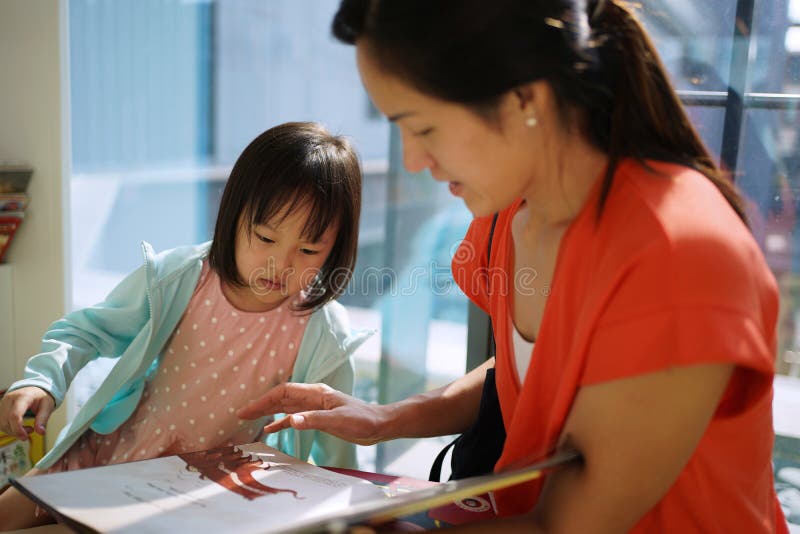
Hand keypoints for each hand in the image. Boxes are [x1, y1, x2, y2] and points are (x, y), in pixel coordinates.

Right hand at [0, 387, 54, 440]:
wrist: (33, 389)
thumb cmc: (41, 397)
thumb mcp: (47, 406)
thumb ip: (43, 419)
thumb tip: (41, 432)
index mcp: (23, 396)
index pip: (15, 415)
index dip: (18, 429)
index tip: (25, 437)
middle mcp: (10, 399)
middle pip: (6, 421)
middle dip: (17, 431)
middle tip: (30, 431)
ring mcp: (3, 404)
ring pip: (2, 424)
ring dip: (13, 431)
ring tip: (26, 428)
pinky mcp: (0, 409)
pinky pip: (1, 423)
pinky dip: (9, 429)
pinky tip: (19, 427)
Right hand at [237, 383, 389, 445]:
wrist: (378, 425)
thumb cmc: (362, 420)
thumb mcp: (338, 420)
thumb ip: (313, 420)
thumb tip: (290, 420)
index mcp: (316, 393)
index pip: (283, 392)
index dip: (264, 400)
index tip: (248, 410)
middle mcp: (313, 397)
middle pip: (281, 398)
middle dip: (261, 405)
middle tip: (241, 415)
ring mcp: (315, 406)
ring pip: (285, 406)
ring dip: (268, 412)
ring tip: (250, 420)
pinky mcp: (318, 416)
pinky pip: (294, 417)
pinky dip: (281, 422)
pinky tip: (270, 430)